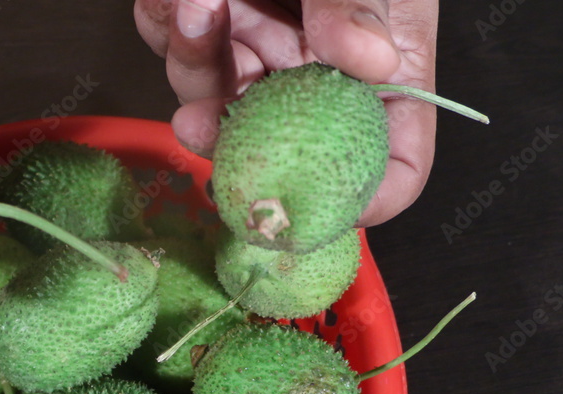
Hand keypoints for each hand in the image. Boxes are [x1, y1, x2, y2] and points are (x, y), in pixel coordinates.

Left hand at [134, 0, 438, 226]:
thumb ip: (366, 3)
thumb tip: (368, 58)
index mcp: (382, 70)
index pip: (391, 167)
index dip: (358, 201)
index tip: (301, 204)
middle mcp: (319, 72)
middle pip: (279, 148)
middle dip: (231, 133)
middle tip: (203, 119)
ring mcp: (262, 49)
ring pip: (213, 103)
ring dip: (196, 61)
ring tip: (200, 1)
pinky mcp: (211, 22)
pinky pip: (176, 47)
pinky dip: (172, 22)